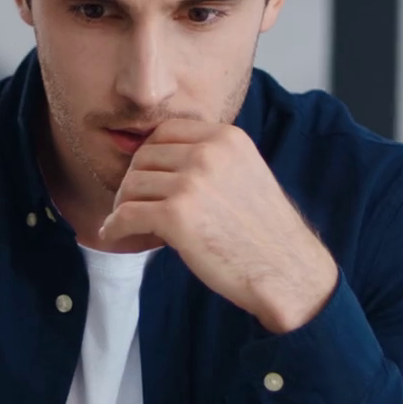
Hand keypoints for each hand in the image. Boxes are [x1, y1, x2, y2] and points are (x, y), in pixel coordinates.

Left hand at [99, 118, 337, 333]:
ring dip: (124, 208)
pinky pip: (126, 215)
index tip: (148, 180)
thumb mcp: (245, 176)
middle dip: (134, 184)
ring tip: (133, 227)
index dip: (149, 157)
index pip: (165, 132)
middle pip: (143, 157)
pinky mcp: (176, 216)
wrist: (287, 272)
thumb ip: (209, 162)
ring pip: (131, 186)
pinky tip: (115, 237)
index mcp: (226, 138)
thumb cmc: (265, 234)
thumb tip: (155, 165)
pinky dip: (116, 228)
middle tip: (136, 209)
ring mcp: (191, 183)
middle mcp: (208, 153)